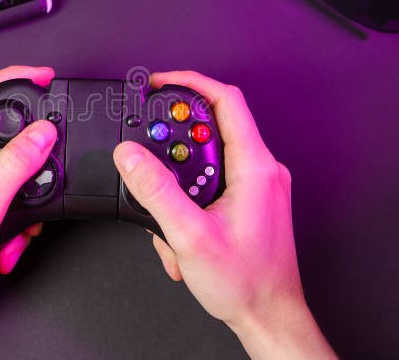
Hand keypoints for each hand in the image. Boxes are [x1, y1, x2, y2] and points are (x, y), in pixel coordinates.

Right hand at [113, 71, 335, 359]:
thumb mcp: (190, 235)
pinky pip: (212, 181)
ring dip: (177, 185)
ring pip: (206, 160)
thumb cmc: (247, 282)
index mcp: (254, 167)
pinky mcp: (250, 200)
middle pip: (209, 129)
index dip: (189, 82)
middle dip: (172, 149)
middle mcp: (261, 170)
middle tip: (148, 161)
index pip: (225, 99)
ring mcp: (257, 186)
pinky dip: (188, 199)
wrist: (269, 316)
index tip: (158, 84)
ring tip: (168, 222)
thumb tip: (130, 155)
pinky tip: (180, 233)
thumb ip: (156, 191)